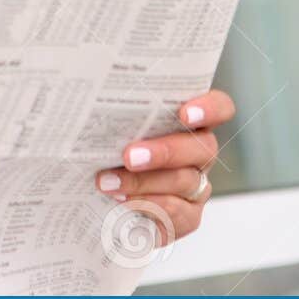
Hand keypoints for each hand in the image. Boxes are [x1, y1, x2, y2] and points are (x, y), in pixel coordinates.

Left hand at [94, 89, 234, 245]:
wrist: (94, 198)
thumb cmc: (104, 150)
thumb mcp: (107, 123)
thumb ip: (111, 106)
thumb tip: (79, 83)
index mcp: (188, 120)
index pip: (219, 108)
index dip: (210, 108)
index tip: (184, 113)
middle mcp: (198, 151)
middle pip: (203, 147)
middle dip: (165, 151)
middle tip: (130, 156)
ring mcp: (196, 184)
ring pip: (186, 180)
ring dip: (146, 182)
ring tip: (110, 183)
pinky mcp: (187, 215)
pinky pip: (181, 213)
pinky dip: (152, 207)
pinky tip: (125, 203)